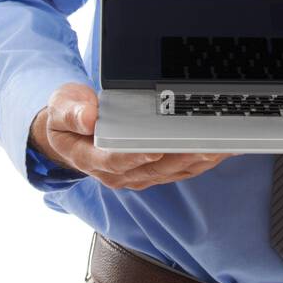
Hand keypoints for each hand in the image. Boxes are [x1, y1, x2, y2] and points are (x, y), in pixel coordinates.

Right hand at [28, 83, 237, 190]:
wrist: (70, 134)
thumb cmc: (68, 118)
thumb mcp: (60, 108)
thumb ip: (71, 111)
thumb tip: (88, 116)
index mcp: (92, 157)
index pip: (116, 160)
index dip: (136, 155)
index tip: (155, 147)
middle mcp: (118, 172)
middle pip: (154, 167)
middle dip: (181, 155)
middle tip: (206, 143)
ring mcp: (137, 174)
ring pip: (172, 170)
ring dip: (197, 159)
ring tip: (222, 145)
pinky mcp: (152, 171)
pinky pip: (180, 169)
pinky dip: (201, 160)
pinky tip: (221, 150)